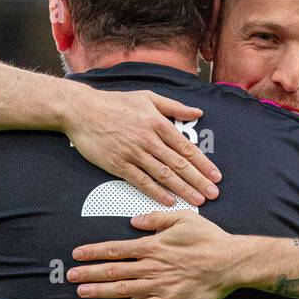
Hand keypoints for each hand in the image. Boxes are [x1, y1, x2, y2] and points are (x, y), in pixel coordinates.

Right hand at [63, 84, 220, 206]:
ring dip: (182, 189)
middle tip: (213, 193)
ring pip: (163, 174)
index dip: (203, 163)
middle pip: (178, 163)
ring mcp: (133, 153)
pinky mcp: (119, 164)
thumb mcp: (147, 98)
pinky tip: (169, 200)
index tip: (215, 175)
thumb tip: (197, 112)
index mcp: (157, 122)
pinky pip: (141, 181)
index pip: (185, 146)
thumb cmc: (115, 103)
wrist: (82, 110)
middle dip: (198, 180)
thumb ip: (174, 107)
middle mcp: (148, 139)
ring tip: (197, 200)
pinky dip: (156, 192)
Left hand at [67, 209, 246, 298]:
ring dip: (100, 291)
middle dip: (89, 272)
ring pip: (122, 289)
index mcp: (153, 246)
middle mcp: (151, 266)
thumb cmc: (210, 240)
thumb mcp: (183, 219)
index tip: (78, 254)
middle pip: (113, 270)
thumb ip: (157, 218)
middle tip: (71, 276)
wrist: (229, 263)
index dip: (94, 252)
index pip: (116, 249)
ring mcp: (158, 285)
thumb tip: (135, 221)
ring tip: (82, 292)